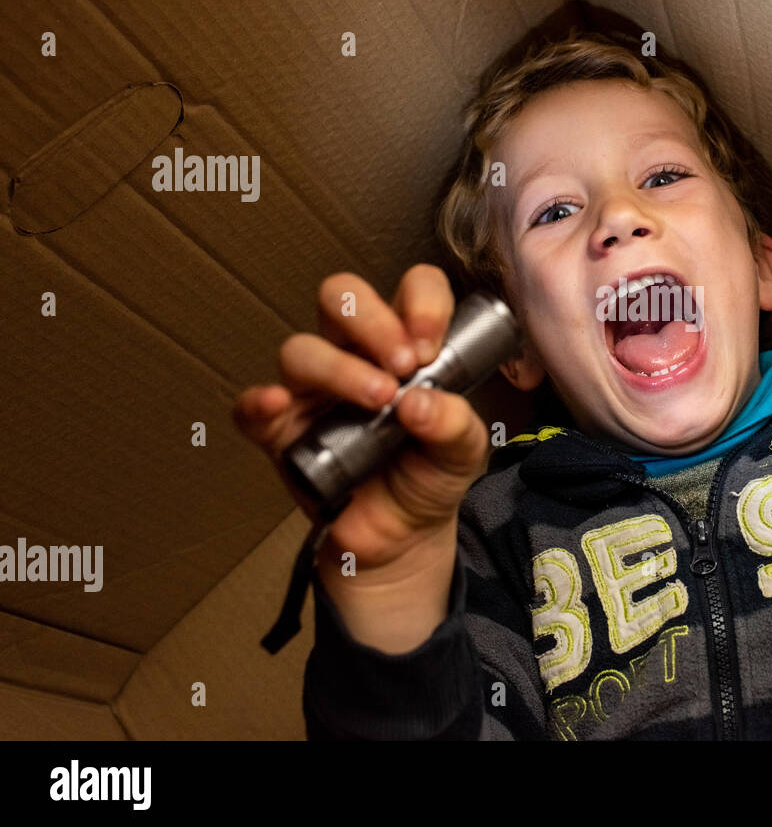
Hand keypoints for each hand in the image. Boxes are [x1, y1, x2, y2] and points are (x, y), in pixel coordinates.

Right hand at [232, 265, 489, 572]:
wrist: (403, 537)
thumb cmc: (430, 476)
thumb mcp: (463, 451)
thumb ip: (455, 424)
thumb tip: (419, 404)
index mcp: (403, 344)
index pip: (408, 289)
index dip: (421, 303)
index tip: (431, 345)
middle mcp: (354, 356)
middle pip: (341, 298)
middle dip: (372, 320)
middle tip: (404, 364)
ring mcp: (313, 392)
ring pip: (301, 349)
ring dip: (339, 368)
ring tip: (378, 400)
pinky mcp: (281, 433)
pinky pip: (253, 409)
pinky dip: (259, 402)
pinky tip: (277, 406)